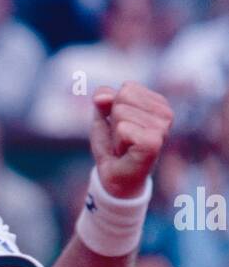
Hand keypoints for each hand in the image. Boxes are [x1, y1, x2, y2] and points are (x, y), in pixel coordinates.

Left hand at [90, 83, 173, 198]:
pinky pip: (122, 128)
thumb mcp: (103, 117)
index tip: (122, 128)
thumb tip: (101, 97)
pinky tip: (126, 153)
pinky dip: (117, 142)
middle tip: (122, 139)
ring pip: (120, 113)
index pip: (127, 88)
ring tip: (124, 147)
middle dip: (114, 120)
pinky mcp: (154, 142)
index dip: (115, 109)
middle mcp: (166, 113)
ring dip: (115, 133)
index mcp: (158, 103)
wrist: (114, 178)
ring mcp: (162, 128)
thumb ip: (103, 98)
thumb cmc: (113, 146)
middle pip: (123, 97)